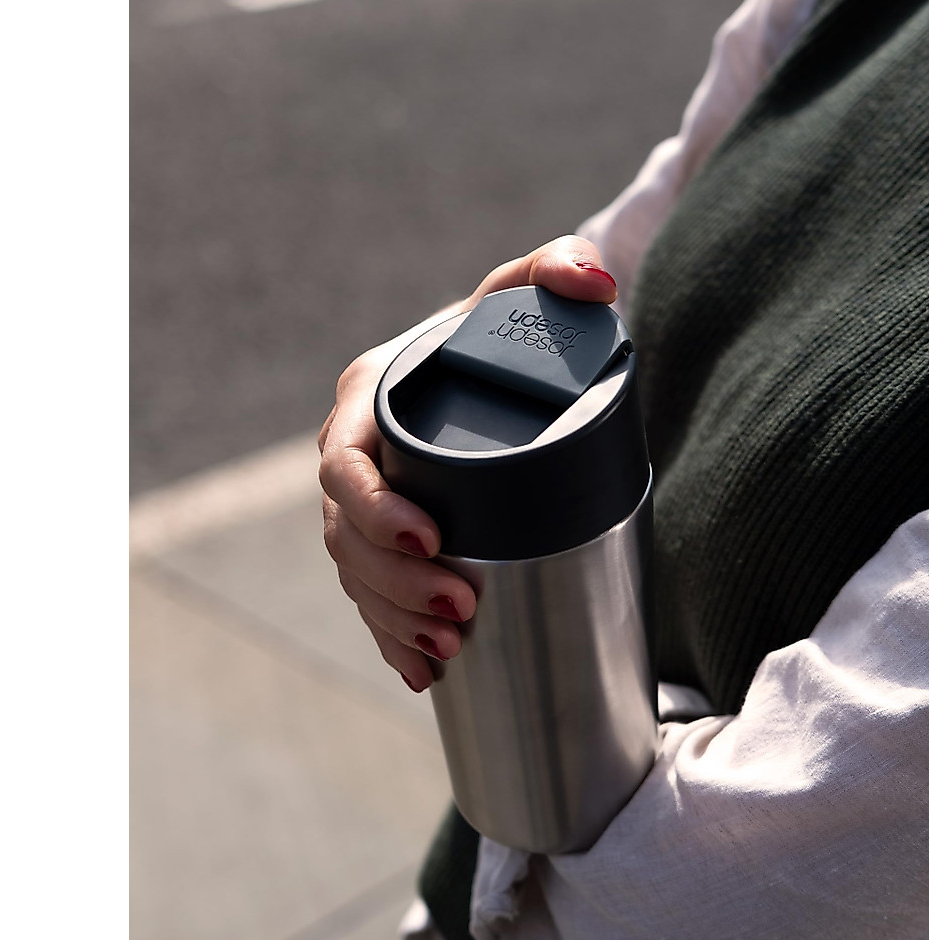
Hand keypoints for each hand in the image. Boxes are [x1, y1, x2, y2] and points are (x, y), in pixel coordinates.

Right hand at [319, 235, 617, 690]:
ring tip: (450, 649)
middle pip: (347, 537)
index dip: (377, 511)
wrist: (494, 377)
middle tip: (462, 612)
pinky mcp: (386, 542)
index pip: (346, 465)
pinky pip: (373, 598)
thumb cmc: (501, 335)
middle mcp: (356, 456)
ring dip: (394, 619)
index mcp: (368, 401)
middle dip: (396, 585)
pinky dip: (393, 637)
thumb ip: (554, 268)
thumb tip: (594, 283)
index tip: (434, 541)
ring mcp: (366, 506)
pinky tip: (425, 672)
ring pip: (357, 576)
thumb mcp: (521, 296)